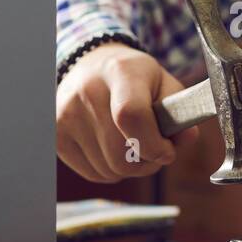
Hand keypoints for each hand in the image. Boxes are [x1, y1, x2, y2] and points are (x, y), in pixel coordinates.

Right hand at [55, 42, 198, 181]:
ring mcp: (67, 115)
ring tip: (132, 144)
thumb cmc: (135, 79)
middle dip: (147, 162)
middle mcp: (88, 92)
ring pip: (109, 170)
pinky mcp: (57, 136)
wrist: (92, 67)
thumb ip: (181, 112)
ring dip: (129, 168)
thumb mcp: (165, 84)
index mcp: (122, 73)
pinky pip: (94, 174)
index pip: (132, 116)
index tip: (167, 150)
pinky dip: (110, 170)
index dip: (154, 145)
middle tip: (154, 149)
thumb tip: (184, 140)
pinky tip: (113, 148)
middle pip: (121, 155)